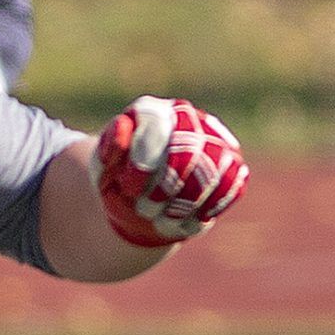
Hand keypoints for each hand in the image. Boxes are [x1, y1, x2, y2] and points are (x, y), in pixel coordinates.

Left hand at [91, 97, 247, 247]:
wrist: (140, 201)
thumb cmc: (118, 180)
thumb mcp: (101, 168)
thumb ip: (107, 149)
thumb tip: (122, 128)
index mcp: (152, 113)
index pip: (157, 129)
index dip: (144, 164)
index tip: (129, 189)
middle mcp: (188, 120)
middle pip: (188, 153)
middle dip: (165, 189)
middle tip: (145, 209)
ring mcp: (215, 140)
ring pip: (214, 172)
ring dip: (184, 206)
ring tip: (161, 219)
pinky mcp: (233, 166)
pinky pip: (231, 188)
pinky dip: (205, 211)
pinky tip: (183, 220)